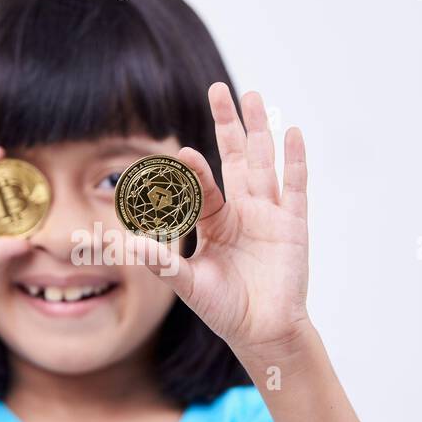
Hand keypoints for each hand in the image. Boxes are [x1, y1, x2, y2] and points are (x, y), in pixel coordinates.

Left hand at [134, 83, 313, 355]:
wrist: (262, 332)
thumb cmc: (224, 308)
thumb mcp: (187, 284)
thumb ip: (161, 263)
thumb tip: (126, 246)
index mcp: (216, 220)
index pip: (203, 186)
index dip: (194, 171)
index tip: (182, 155)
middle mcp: (243, 210)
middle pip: (236, 157)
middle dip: (228, 124)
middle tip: (218, 89)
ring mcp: (269, 214)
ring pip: (265, 162)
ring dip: (261, 130)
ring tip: (256, 97)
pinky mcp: (292, 225)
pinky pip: (294, 187)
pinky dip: (295, 161)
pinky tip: (293, 134)